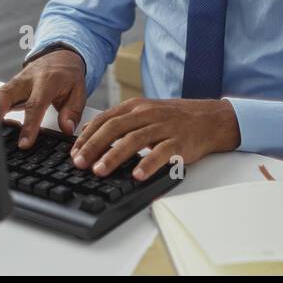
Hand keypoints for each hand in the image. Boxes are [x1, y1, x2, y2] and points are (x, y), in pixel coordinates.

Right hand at [0, 48, 86, 148]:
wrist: (60, 56)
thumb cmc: (68, 75)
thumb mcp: (78, 91)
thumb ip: (72, 111)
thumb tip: (66, 129)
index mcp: (46, 81)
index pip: (34, 105)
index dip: (29, 126)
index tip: (24, 143)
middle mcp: (26, 81)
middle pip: (5, 97)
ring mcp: (14, 83)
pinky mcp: (8, 88)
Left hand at [70, 98, 240, 180]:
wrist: (209, 118)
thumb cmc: (174, 118)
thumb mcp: (144, 112)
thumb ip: (118, 120)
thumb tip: (88, 130)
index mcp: (136, 107)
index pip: (105, 119)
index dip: (87, 136)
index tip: (73, 152)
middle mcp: (148, 114)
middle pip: (115, 128)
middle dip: (94, 146)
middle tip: (79, 163)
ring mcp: (164, 127)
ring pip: (134, 140)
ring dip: (114, 156)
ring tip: (99, 170)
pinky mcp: (179, 142)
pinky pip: (162, 153)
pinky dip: (148, 164)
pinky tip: (137, 175)